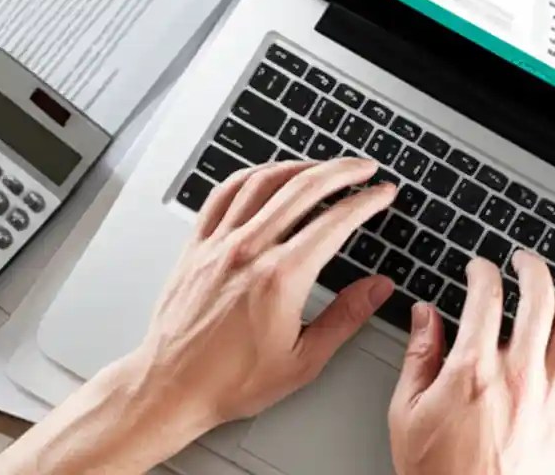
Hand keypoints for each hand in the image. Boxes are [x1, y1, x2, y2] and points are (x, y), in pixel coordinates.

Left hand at [0, 159, 396, 474]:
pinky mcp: (197, 246)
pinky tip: (267, 175)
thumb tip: (378, 288)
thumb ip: (346, 317)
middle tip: (363, 168)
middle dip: (341, 171)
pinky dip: (251, 176)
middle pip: (303, 189)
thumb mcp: (303, 360)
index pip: (335, 222)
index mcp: (280, 278)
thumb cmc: (231, 381)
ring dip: (300, 166)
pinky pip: (224, 194)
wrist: (172, 387)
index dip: (366, 202)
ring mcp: (219, 244)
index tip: (382, 194)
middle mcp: (248, 251)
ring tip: (323, 166)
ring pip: (263, 183)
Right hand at [389, 252, 554, 474]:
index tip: (479, 269)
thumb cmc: (434, 473)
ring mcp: (549, 401)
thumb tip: (425, 316)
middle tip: (523, 261)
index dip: (482, 272)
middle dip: (531, 269)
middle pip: (539, 301)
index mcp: (474, 370)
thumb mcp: (406, 411)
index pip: (486, 297)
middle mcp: (518, 378)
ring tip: (553, 294)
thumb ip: (419, 355)